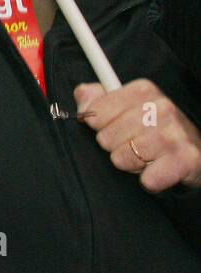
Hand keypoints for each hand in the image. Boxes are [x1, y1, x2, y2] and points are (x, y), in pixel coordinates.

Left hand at [75, 79, 200, 191]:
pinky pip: (148, 179)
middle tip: (132, 145)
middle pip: (106, 137)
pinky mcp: (185, 160)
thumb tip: (82, 95)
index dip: (97, 125)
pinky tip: (155, 171)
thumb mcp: (126, 106)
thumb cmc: (154, 128)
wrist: (196, 149)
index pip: (95, 113)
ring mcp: (174, 134)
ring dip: (130, 164)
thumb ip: (98, 98)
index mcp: (143, 91)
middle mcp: (161, 108)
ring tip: (144, 157)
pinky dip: (148, 181)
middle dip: (114, 147)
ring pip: (122, 158)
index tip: (108, 127)